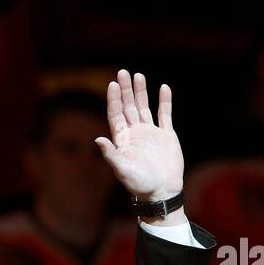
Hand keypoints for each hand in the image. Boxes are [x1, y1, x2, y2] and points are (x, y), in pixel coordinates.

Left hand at [94, 70, 184, 201]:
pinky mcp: (166, 135)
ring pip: (144, 107)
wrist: (161, 192)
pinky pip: (165, 115)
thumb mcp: (122, 170)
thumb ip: (110, 154)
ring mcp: (151, 133)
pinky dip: (165, 102)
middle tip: (123, 72)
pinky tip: (163, 88)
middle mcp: (135, 133)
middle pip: (128, 107)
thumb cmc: (139, 184)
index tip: (112, 84)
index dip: (113, 100)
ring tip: (138, 76)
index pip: (116, 115)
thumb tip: (97, 139)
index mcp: (123, 140)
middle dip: (125, 90)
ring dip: (141, 92)